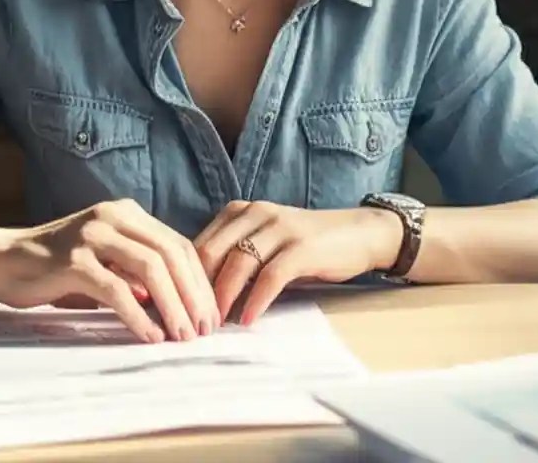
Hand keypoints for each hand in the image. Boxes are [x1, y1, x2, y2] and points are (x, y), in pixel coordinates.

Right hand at [0, 199, 218, 343]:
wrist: (3, 260)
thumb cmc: (58, 266)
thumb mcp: (107, 260)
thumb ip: (140, 271)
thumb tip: (185, 303)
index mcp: (128, 214)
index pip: (179, 244)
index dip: (200, 280)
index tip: (211, 313)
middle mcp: (113, 217)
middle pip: (171, 254)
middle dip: (194, 295)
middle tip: (204, 329)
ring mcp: (92, 235)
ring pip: (151, 268)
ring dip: (173, 306)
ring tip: (183, 335)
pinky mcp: (72, 261)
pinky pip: (116, 289)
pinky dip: (138, 315)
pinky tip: (150, 335)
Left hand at [193, 201, 400, 325]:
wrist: (357, 234)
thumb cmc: (305, 245)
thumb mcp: (264, 243)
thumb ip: (235, 258)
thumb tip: (198, 294)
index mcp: (239, 211)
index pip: (199, 245)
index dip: (185, 279)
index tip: (179, 309)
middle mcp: (256, 212)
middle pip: (212, 253)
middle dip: (199, 291)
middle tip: (193, 322)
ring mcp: (280, 227)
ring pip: (238, 263)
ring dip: (223, 298)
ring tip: (216, 325)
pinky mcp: (302, 246)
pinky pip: (270, 276)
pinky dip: (256, 300)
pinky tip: (248, 319)